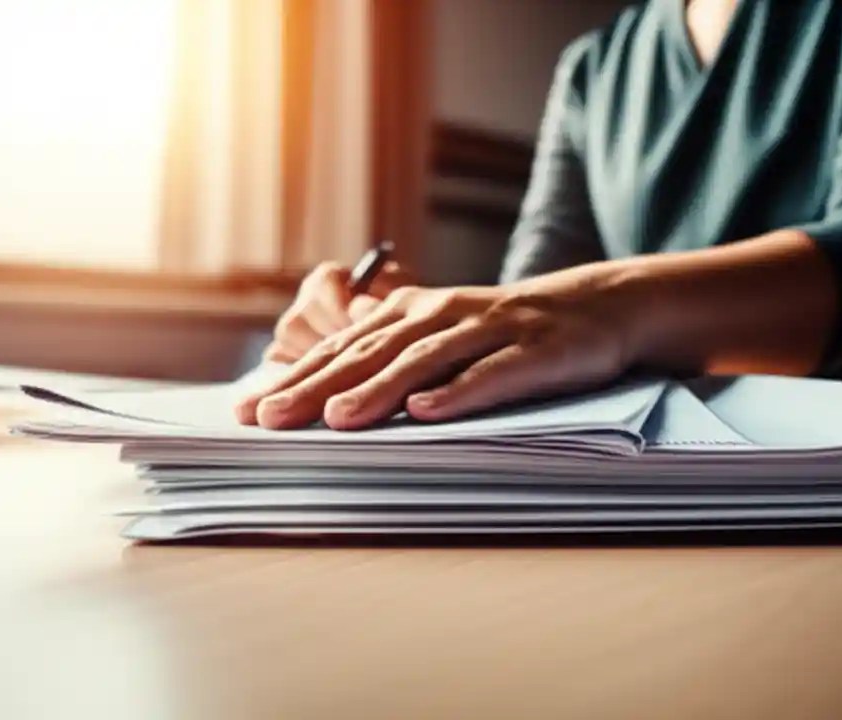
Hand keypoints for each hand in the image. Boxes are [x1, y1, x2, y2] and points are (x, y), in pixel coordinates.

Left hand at [237, 264, 638, 429]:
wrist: (592, 308)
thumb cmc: (501, 332)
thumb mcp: (439, 337)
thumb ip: (387, 358)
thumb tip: (322, 397)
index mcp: (409, 313)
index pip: (342, 349)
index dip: (294, 378)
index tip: (249, 411)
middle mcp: (439, 315)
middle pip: (369, 355)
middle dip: (316, 387)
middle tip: (270, 419)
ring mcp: (487, 332)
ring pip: (422, 363)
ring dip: (377, 390)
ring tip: (337, 419)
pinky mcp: (532, 353)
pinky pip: (490, 375)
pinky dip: (458, 393)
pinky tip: (426, 413)